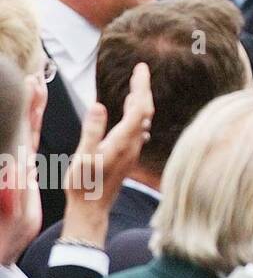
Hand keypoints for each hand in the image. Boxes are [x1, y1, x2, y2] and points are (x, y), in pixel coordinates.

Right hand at [61, 63, 152, 245]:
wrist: (92, 209)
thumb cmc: (84, 185)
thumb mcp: (82, 156)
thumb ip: (92, 130)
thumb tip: (99, 105)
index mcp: (122, 141)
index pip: (140, 107)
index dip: (141, 86)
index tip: (140, 68)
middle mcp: (133, 144)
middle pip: (145, 110)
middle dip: (143, 88)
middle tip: (140, 70)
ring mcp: (132, 150)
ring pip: (143, 120)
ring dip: (141, 100)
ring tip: (135, 85)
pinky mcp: (129, 155)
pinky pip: (138, 128)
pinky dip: (136, 114)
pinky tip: (131, 112)